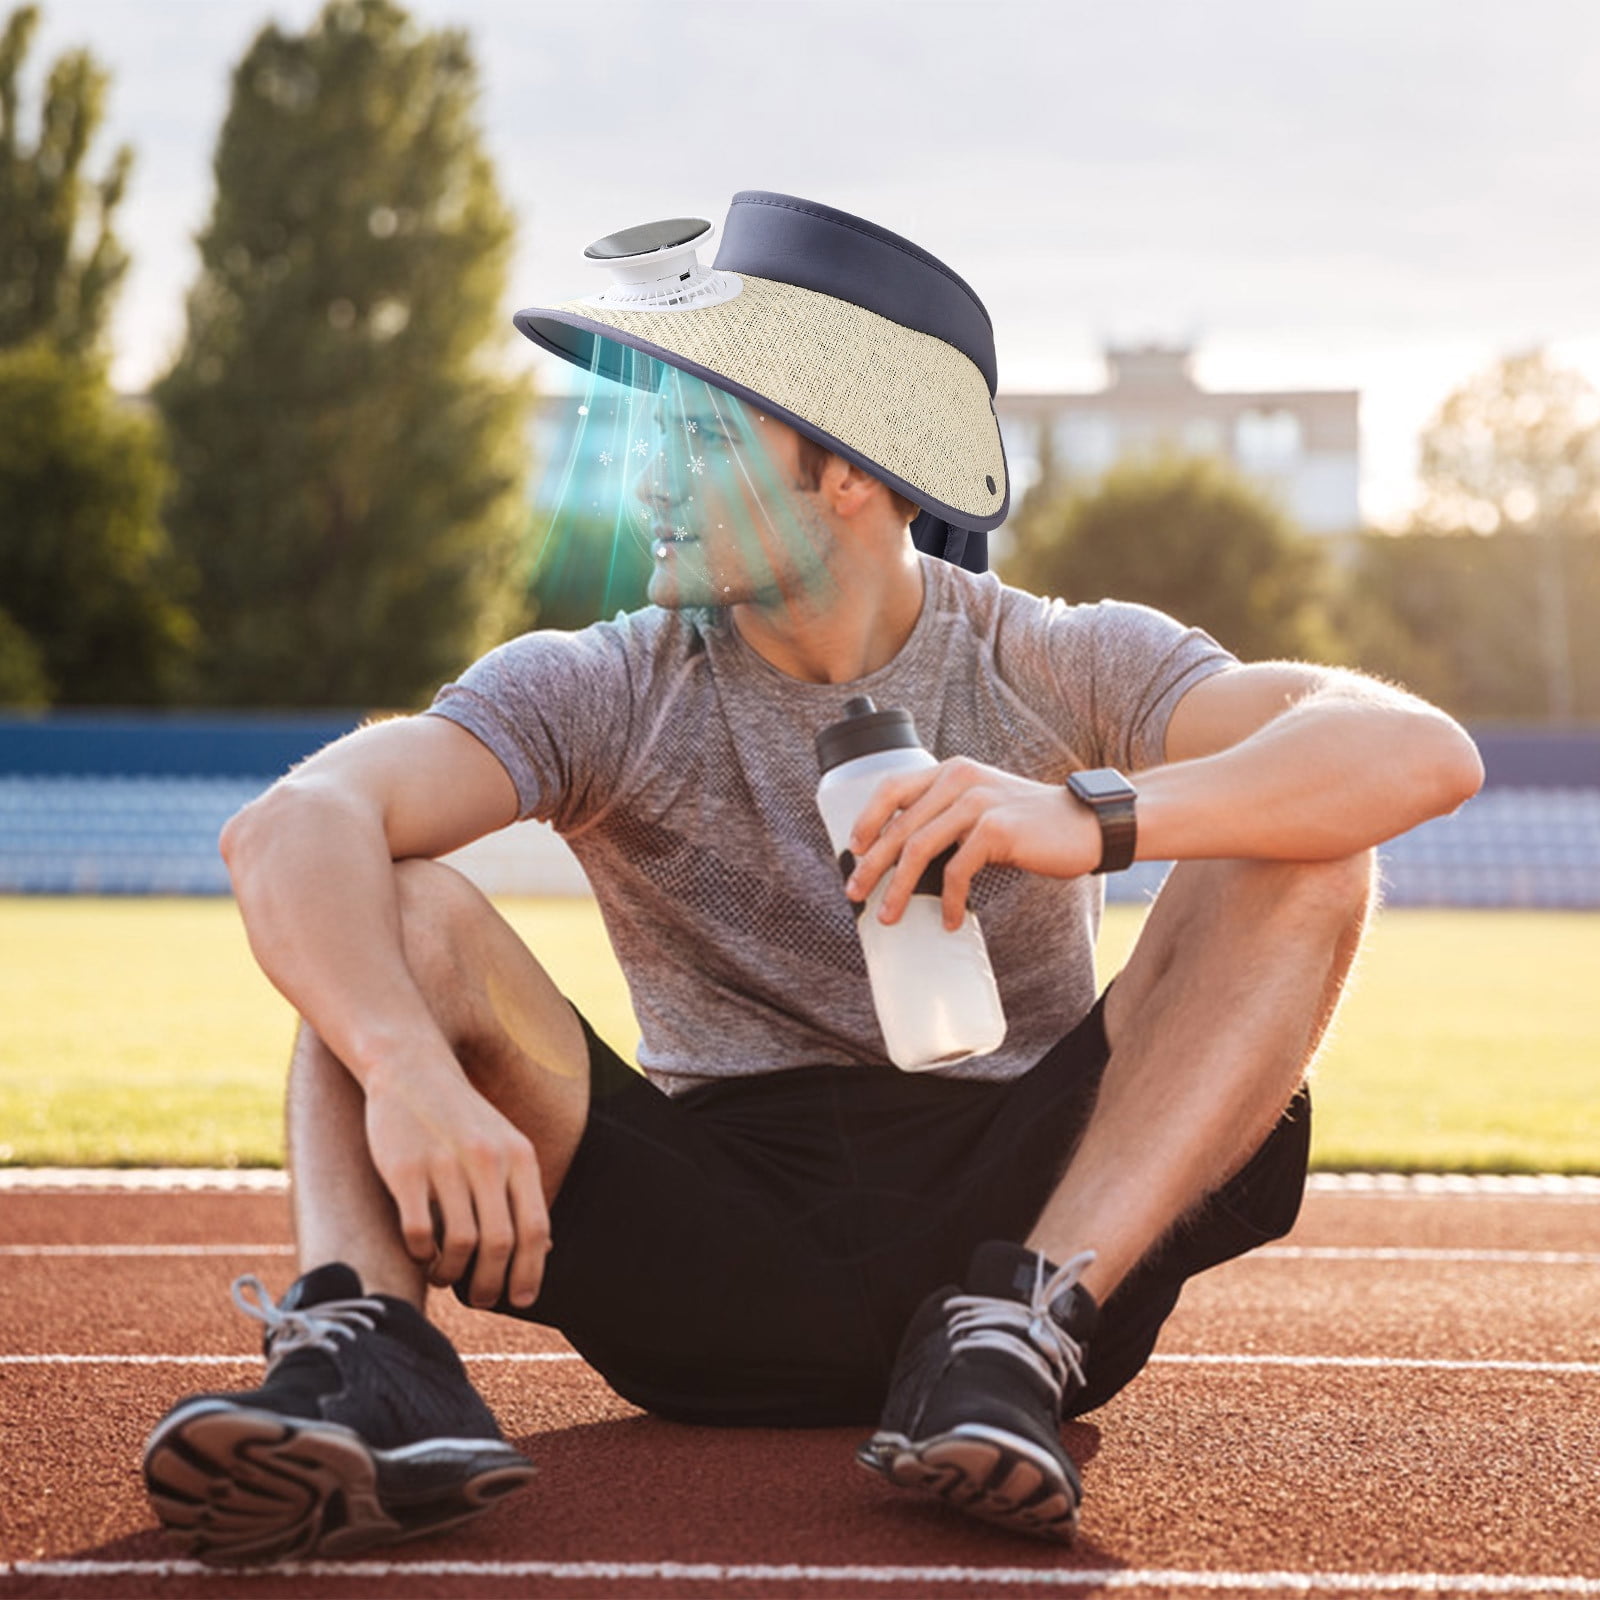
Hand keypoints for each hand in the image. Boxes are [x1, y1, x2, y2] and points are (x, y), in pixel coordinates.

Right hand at [363, 1055, 548, 1309]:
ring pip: (460, 1244)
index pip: (535, 1229)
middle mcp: (488, 1160)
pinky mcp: (406, 1169)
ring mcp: (446, 1164)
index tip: (523, 1299)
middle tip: (481, 1300)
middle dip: (492, 1284)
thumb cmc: (460, 1117)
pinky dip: (422, 1253)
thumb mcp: (504, 1144)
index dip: (531, 1272)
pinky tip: (421, 1252)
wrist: (412, 1068)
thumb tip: (543, 1250)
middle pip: (500, 1244)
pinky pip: (419, 1231)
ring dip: (453, 1272)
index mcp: (519, 1157)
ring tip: (445, 1275)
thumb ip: (522, 1191)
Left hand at [845, 758, 1102, 927]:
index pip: (892, 786)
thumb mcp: (983, 805)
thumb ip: (948, 815)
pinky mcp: (996, 830)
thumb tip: (903, 854)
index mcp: (952, 770)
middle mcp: (960, 779)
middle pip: (899, 825)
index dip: (867, 818)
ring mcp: (978, 802)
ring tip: (888, 916)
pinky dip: (950, 901)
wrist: (1086, 826)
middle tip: (855, 893)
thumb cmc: (1031, 824)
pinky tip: (951, 920)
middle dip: (872, 864)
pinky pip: (957, 871)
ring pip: (919, 848)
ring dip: (899, 888)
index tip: (852, 848)